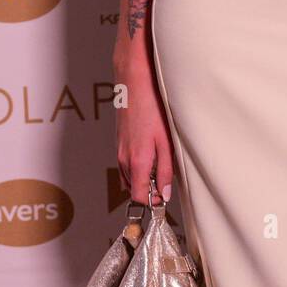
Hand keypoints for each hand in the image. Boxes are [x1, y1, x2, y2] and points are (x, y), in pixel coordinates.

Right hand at [114, 54, 175, 206]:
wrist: (134, 82)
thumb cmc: (153, 107)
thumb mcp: (167, 141)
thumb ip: (165, 169)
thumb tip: (163, 193)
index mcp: (137, 161)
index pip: (138, 196)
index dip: (150, 204)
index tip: (163, 204)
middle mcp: (124, 158)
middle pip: (133, 187)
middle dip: (148, 191)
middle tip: (165, 185)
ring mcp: (120, 149)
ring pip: (130, 174)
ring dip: (144, 177)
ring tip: (161, 167)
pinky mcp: (120, 140)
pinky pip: (127, 162)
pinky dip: (139, 165)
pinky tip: (151, 153)